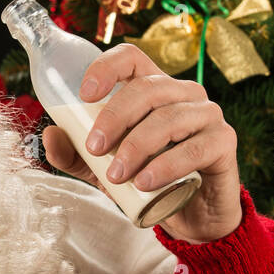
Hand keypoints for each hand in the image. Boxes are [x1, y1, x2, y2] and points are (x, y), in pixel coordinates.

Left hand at [40, 43, 243, 242]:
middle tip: (94, 149)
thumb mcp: (102, 169)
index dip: (106, 68)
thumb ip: (76, 154)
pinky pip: (195, 147)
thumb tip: (49, 135)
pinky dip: (166, 165)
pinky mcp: (224, 142)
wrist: (190, 215)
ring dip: (137, 146)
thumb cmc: (146, 181)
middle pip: (146, 88)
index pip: (131, 57)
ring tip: (116, 175)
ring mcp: (206, 114)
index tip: (83, 95)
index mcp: (153, 87)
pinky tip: (145, 182)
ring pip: (169, 118)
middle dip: (114, 117)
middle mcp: (182, 93)